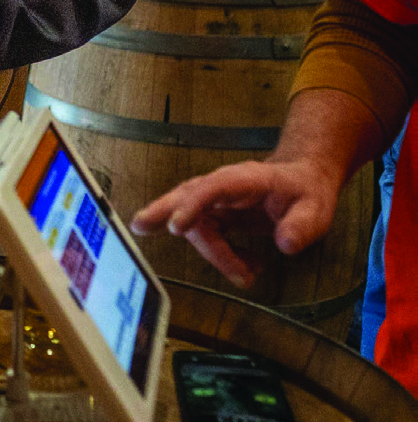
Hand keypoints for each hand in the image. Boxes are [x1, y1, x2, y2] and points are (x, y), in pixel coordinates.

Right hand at [129, 158, 338, 288]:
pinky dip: (219, 255)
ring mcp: (217, 200)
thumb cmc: (305, 190)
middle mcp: (223, 186)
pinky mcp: (216, 214)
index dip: (192, 205)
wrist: (302, 179)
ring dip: (209, 251)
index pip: (211, 188)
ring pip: (194, 221)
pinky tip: (246, 268)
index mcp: (244, 179)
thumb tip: (285, 245)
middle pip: (185, 195)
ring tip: (243, 275)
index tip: (176, 226)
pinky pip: (206, 234)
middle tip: (139, 226)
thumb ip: (301, 226)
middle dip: (162, 211)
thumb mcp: (315, 208)